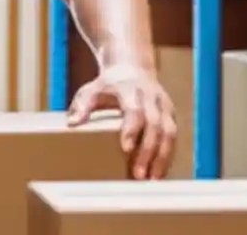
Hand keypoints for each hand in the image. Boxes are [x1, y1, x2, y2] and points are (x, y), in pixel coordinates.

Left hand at [67, 64, 176, 179]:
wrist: (132, 68)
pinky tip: (159, 173)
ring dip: (163, 157)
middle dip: (148, 151)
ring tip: (152, 179)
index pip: (134, 110)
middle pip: (155, 125)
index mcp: (131, 90)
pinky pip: (173, 137)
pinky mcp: (170, 114)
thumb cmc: (108, 85)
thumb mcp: (92, 89)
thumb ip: (82, 104)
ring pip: (170, 132)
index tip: (126, 149)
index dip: (132, 129)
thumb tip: (72, 123)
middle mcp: (151, 97)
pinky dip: (168, 156)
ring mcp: (164, 105)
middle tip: (138, 175)